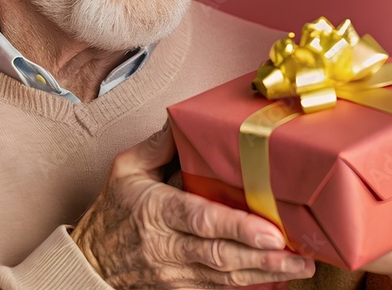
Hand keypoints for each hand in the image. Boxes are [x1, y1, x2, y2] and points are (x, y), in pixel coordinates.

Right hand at [72, 121, 315, 288]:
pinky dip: (250, 286)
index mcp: (156, 211)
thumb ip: (160, 145)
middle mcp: (167, 246)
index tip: (271, 232)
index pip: (201, 221)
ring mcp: (175, 273)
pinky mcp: (182, 289)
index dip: (238, 228)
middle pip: (220, 256)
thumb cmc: (114, 209)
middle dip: (263, 258)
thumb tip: (187, 119)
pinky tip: (279, 278)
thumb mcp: (126, 168)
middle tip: (300, 255)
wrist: (89, 260)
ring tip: (302, 266)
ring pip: (224, 277)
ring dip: (265, 274)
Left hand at [363, 115, 391, 288]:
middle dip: (361, 219)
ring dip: (367, 224)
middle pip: (381, 248)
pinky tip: (379, 208)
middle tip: (347, 184)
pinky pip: (384, 252)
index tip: (348, 224)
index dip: (374, 245)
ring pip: (379, 250)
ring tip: (362, 189)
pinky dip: (378, 232)